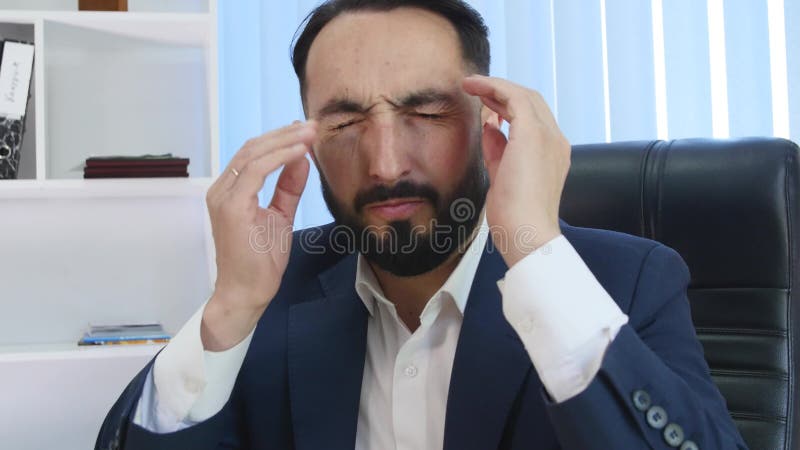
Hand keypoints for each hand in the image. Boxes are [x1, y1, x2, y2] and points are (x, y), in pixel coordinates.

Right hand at [202, 121, 316, 350]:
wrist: (247, 293)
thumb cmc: (260, 261)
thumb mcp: (280, 216)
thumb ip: (288, 188)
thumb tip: (302, 160)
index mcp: (229, 191)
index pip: (253, 154)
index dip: (279, 138)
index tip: (304, 130)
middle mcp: (221, 189)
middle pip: (252, 148)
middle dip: (284, 134)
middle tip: (311, 125)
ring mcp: (223, 196)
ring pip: (254, 154)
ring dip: (285, 141)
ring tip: (310, 133)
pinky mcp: (231, 206)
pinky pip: (257, 170)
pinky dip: (280, 157)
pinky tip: (300, 152)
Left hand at [462, 75, 569, 266]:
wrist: (526, 233)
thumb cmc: (514, 217)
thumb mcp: (502, 176)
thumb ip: (498, 151)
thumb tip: (490, 128)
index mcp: (551, 154)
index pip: (533, 119)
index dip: (508, 109)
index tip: (486, 108)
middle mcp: (555, 140)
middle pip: (531, 102)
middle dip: (503, 93)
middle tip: (476, 90)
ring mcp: (548, 135)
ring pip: (524, 95)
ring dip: (496, 87)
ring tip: (471, 84)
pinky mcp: (533, 132)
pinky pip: (513, 96)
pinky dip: (494, 87)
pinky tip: (475, 87)